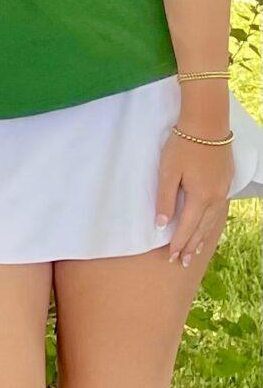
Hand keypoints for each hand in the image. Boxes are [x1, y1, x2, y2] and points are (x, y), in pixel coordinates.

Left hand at [156, 126, 232, 268]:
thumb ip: (165, 199)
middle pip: (201, 228)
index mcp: (200, 197)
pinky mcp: (226, 182)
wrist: (207, 124)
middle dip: (191, 246)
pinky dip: (211, 223)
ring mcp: (223, 190)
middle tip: (182, 262)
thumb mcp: (167, 172)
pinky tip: (207, 226)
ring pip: (212, 221)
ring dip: (202, 237)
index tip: (171, 257)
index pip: (187, 227)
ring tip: (194, 252)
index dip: (178, 243)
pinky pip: (218, 210)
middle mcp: (215, 197)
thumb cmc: (183, 146)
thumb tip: (161, 224)